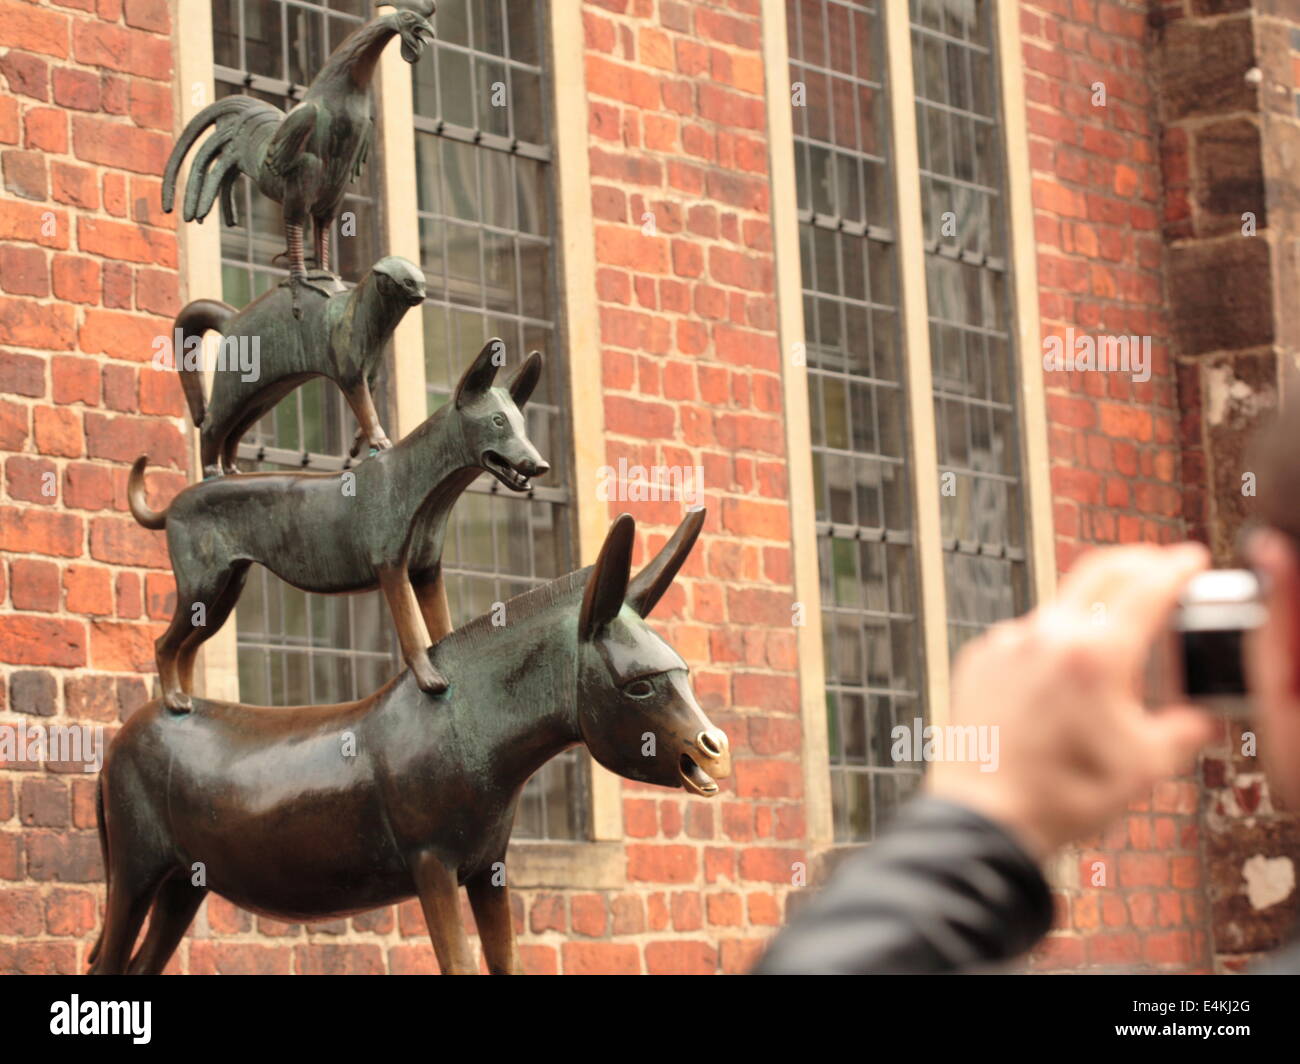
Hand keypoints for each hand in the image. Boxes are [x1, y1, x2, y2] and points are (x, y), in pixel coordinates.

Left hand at [926, 544, 1214, 860]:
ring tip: (1106, 645)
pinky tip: (1056, 677)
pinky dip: (1048, 644)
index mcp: (1095, 655)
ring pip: (1060, 608)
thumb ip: (1181, 731)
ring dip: (1089, 612)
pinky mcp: (979, 658)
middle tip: (1156, 567)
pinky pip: (1024, 637)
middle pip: (1100, 572)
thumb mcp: (1144, 768)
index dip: (1175, 568)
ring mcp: (1007, 643)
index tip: (1188, 560)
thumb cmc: (1058, 796)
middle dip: (1136, 562)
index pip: (1147, 588)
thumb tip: (1194, 717)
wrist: (982, 816)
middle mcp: (1047, 636)